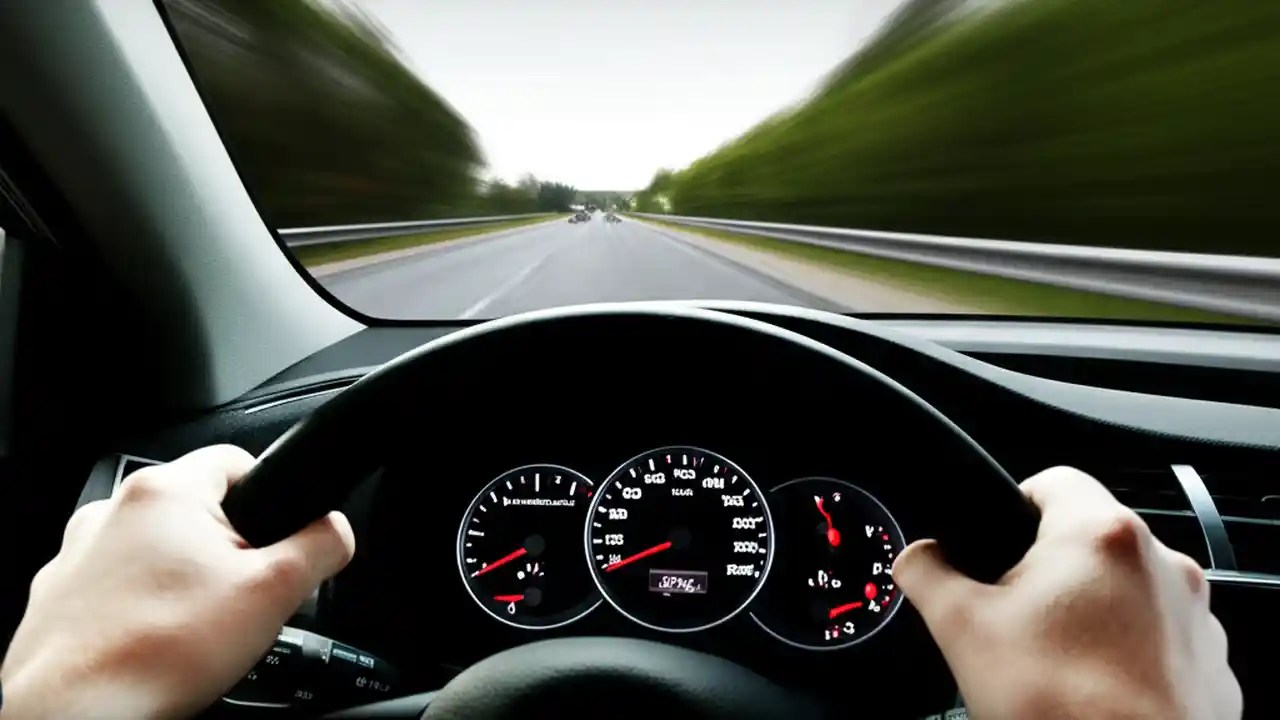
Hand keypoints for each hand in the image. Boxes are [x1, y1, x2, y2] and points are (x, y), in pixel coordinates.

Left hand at [0, 445, 354, 718]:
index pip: (239, 461)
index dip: (274, 500)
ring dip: (183, 581)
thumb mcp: (275, 591)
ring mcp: (79, 554)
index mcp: (165, 491)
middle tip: (243, 599)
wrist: (78, 713)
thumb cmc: (157, 652)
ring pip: (157, 554)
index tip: (279, 543)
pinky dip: (143, 610)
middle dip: (229, 552)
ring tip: (198, 629)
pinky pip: (120, 590)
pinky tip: (161, 643)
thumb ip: (320, 546)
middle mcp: (112, 511)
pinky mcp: (60, 597)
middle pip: (200, 514)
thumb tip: (337, 532)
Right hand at [895, 466, 1240, 718]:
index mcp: (1100, 534)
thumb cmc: (1059, 707)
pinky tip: (1096, 688)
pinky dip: (1129, 654)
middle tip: (1016, 619)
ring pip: (1127, 592)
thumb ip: (927, 573)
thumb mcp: (961, 628)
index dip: (1013, 507)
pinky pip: (1161, 640)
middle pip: (1089, 541)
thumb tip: (916, 558)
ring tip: (1056, 662)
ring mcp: (1195, 616)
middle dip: (1050, 573)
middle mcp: (1162, 564)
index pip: (1050, 481)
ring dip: (1093, 613)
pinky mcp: (1210, 664)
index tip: (998, 545)